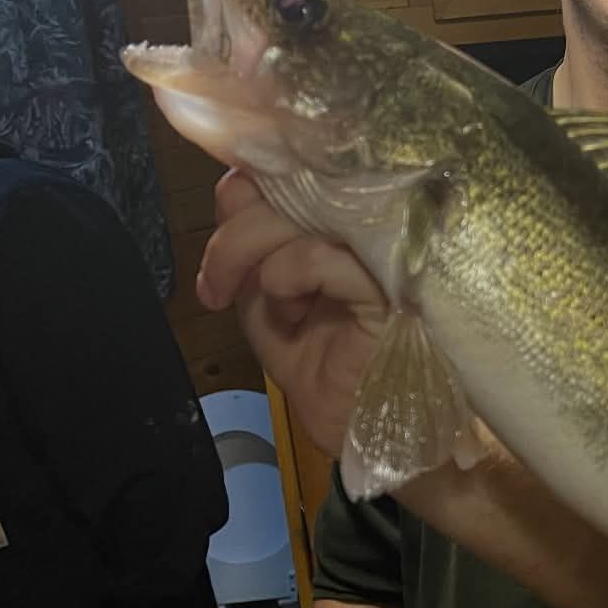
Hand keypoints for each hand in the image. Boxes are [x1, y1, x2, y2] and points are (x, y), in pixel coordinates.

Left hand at [197, 171, 390, 458]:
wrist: (378, 440)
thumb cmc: (336, 380)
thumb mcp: (273, 311)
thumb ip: (252, 256)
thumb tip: (234, 190)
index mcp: (349, 229)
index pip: (300, 167)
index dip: (253, 180)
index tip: (224, 221)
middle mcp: (373, 229)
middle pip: (293, 183)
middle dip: (237, 231)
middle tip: (216, 284)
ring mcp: (386, 252)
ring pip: (304, 212)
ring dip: (254, 253)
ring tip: (259, 301)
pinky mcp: (391, 286)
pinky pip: (322, 256)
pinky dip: (288, 274)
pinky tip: (290, 305)